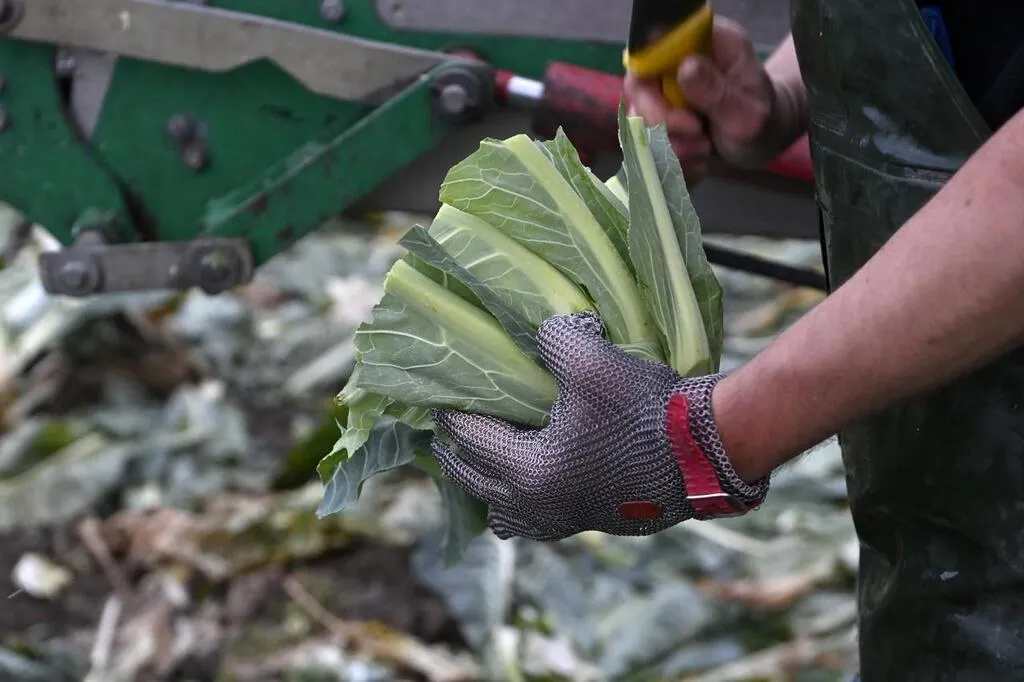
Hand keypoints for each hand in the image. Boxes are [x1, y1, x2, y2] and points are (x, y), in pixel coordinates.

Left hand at [430, 312, 769, 541]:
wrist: (706, 451)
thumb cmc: (643, 408)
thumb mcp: (591, 360)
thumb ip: (551, 339)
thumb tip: (539, 334)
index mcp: (530, 470)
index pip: (471, 440)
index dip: (449, 417)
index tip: (435, 402)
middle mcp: (542, 505)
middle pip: (480, 486)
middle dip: (455, 460)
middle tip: (439, 439)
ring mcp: (570, 519)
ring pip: (509, 515)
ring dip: (487, 491)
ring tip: (478, 474)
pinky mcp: (596, 521)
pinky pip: (541, 523)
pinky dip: (522, 510)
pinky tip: (527, 498)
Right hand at [624, 16, 776, 180]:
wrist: (763, 140)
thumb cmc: (764, 123)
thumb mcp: (747, 114)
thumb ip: (717, 93)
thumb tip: (685, 67)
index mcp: (705, 42)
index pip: (655, 50)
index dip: (655, 87)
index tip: (687, 120)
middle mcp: (679, 59)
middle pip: (640, 87)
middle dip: (664, 124)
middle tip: (699, 141)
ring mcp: (666, 86)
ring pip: (640, 116)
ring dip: (668, 144)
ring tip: (704, 151)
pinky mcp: (659, 111)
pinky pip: (646, 135)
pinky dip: (668, 154)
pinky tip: (695, 158)